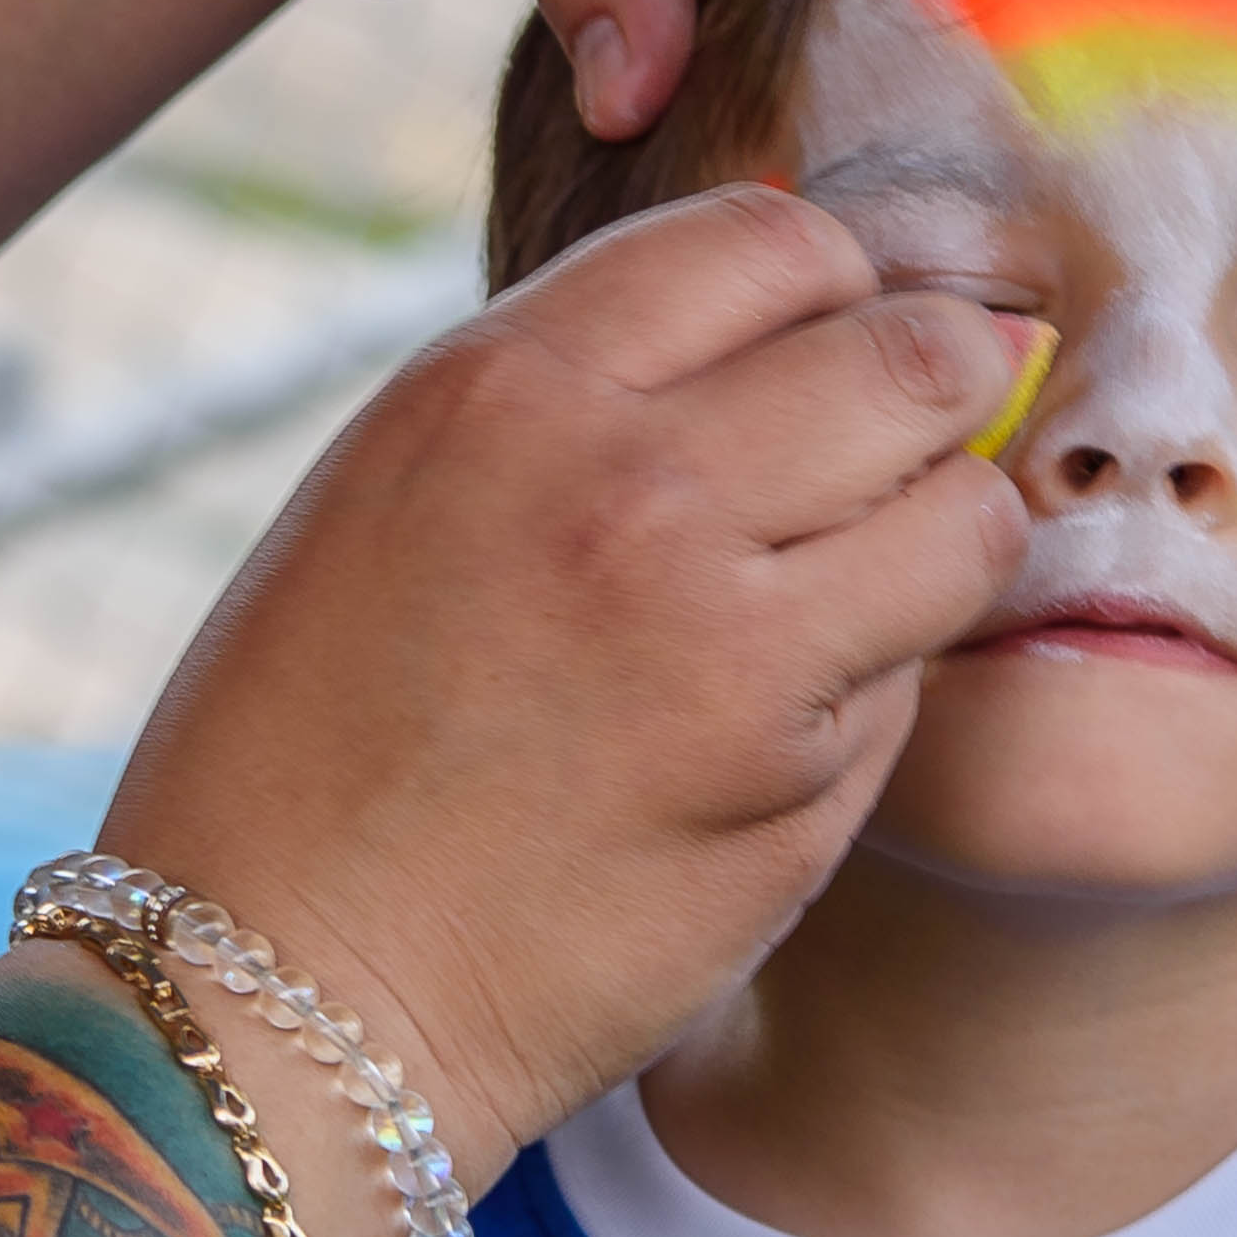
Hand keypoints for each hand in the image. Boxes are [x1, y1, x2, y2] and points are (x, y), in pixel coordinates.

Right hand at [99, 184, 1035, 1170]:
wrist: (273, 995)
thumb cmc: (306, 752)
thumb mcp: (394, 496)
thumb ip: (574, 401)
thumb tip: (791, 337)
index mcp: (496, 384)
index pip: (770, 241)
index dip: (826, 291)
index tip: (823, 351)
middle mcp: (617, 477)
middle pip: (907, 352)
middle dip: (926, 396)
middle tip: (893, 462)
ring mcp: (718, 628)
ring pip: (963, 509)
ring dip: (936, 542)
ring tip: (857, 597)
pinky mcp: (789, 777)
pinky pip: (921, 674)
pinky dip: (886, 687)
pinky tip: (781, 731)